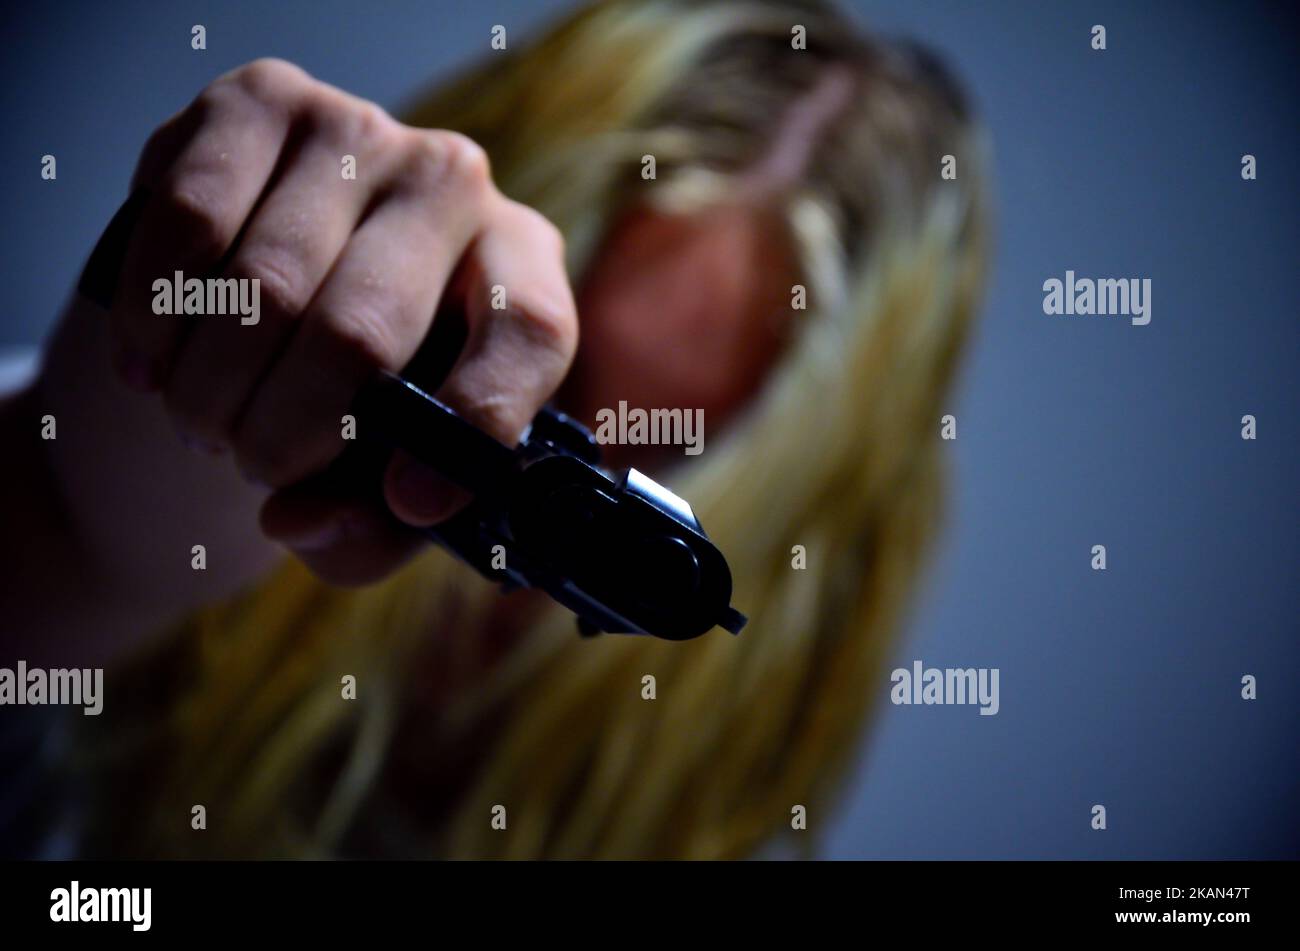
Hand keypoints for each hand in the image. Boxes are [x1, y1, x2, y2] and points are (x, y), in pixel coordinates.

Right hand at [107, 59, 577, 583]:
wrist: (267, 297)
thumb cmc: (349, 397)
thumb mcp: (382, 480)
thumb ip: (366, 529)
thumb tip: (300, 520)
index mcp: (521, 271)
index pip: (530, 331)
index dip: (477, 421)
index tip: (413, 502)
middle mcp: (455, 183)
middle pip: (364, 329)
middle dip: (284, 435)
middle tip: (252, 466)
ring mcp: (359, 130)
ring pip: (263, 289)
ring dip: (210, 391)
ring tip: (205, 422)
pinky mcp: (259, 103)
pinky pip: (188, 226)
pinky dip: (155, 320)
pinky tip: (156, 361)